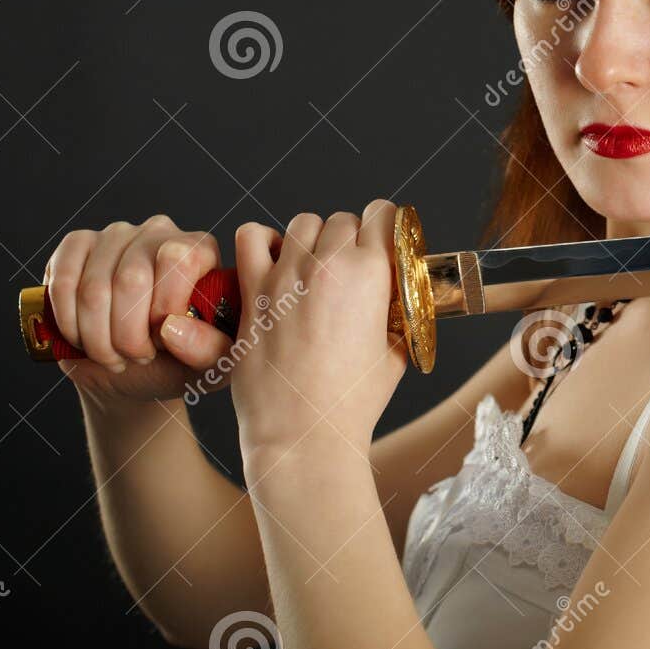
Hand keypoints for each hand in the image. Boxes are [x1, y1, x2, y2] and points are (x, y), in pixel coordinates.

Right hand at [43, 215, 238, 408]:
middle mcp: (160, 233)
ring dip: (97, 337)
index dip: (165, 310)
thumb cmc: (179, 359)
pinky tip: (83, 338)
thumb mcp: (212, 363)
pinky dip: (68, 321)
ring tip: (113, 355)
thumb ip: (209, 348)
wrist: (137, 368)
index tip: (164, 342)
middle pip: (131, 278)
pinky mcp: (78, 245)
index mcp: (201, 250)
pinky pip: (62, 281)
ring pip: (94, 288)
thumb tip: (171, 327)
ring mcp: (116, 235)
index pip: (180, 260)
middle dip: (127, 335)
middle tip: (136, 356)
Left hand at [227, 199, 407, 459]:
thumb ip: (398, 312)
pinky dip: (265, 241)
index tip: (386, 243)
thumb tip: (397, 294)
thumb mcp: (396, 351)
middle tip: (353, 268)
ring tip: (316, 266)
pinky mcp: (253, 291)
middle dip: (353, 237)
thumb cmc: (351, 402)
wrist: (303, 433)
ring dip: (314, 238)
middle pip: (344, 219)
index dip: (388, 228)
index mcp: (370, 275)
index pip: (384, 215)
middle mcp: (327, 266)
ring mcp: (285, 276)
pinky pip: (252, 236)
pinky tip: (276, 261)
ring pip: (303, 223)